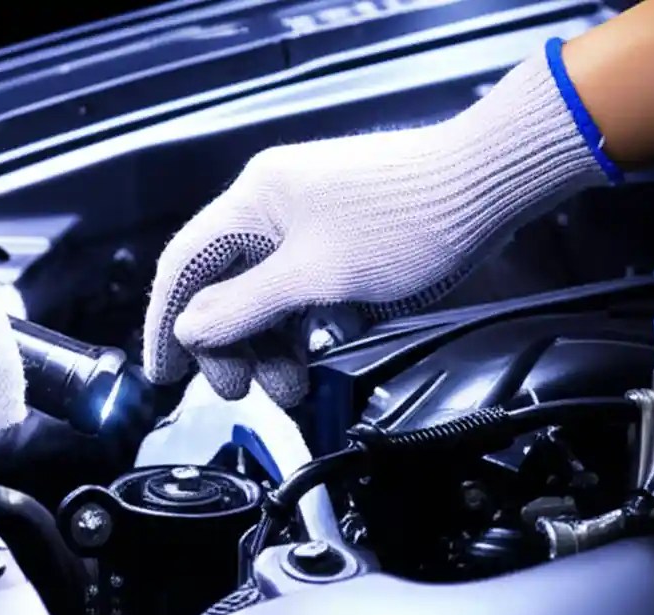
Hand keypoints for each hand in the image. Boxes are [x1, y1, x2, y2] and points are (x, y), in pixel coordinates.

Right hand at [143, 50, 604, 405]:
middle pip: (223, 284)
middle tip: (240, 390)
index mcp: (255, 200)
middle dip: (229, 344)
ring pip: (265, 293)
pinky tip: (312, 355)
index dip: (168, 323)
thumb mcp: (315, 278)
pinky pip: (299, 287)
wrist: (488, 185)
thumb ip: (245, 308)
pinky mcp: (340, 236)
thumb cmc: (409, 219)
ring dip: (269, 345)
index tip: (165, 373)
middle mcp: (273, 205)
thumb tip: (191, 330)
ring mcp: (308, 219)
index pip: (186, 264)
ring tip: (289, 388)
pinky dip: (300, 326)